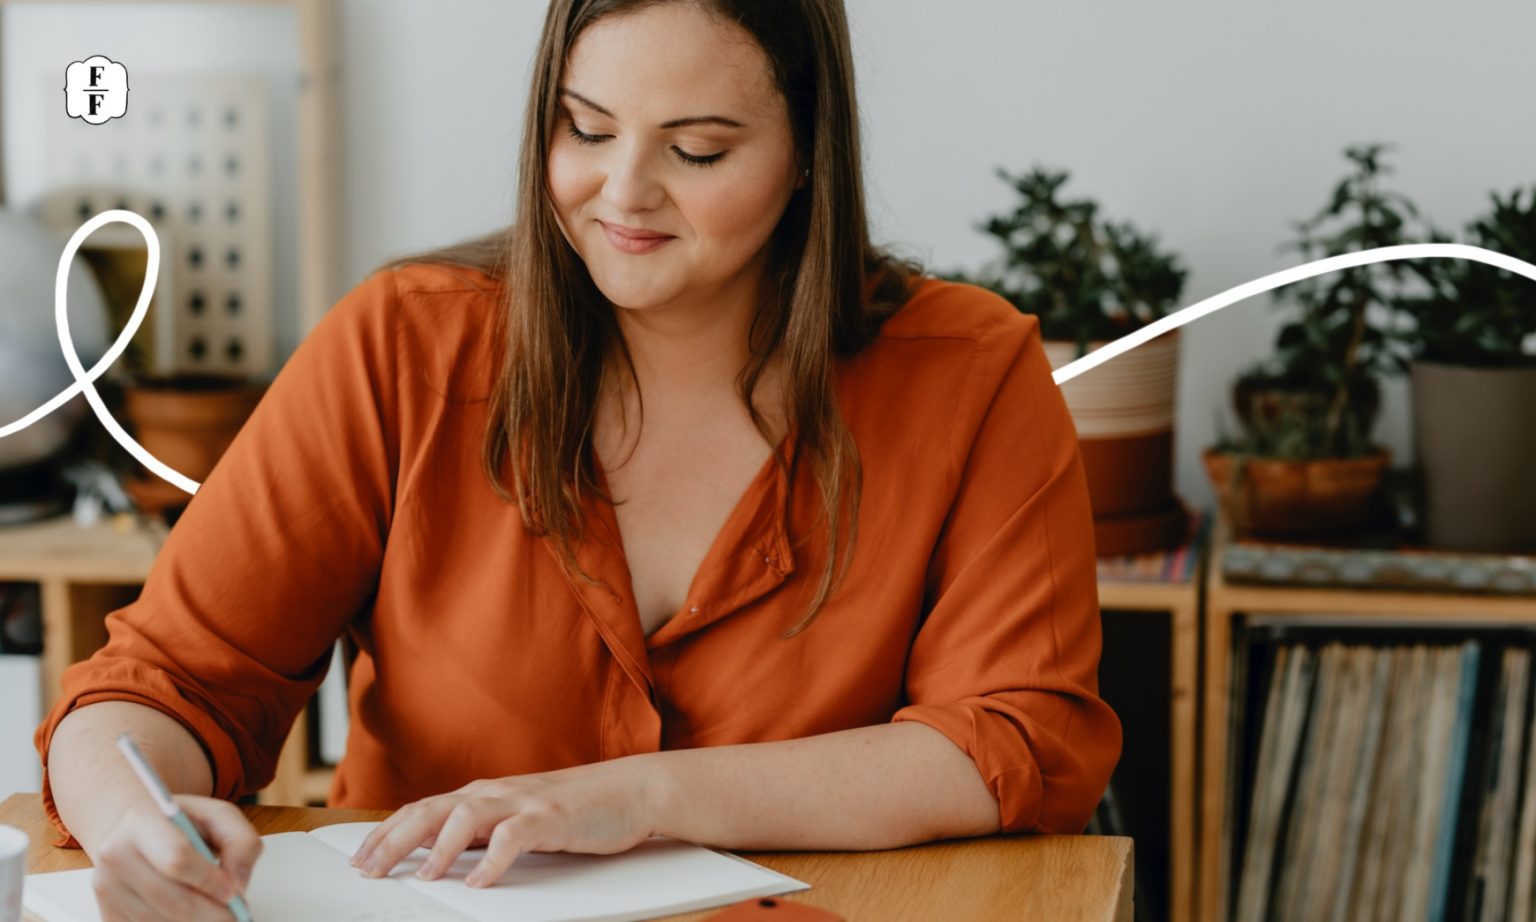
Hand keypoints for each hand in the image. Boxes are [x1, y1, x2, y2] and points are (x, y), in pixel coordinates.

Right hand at [90, 795, 261, 921]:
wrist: (135, 833)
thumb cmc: (181, 824)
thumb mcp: (218, 816)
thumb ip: (241, 841)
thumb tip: (239, 884)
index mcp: (141, 821)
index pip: (176, 858)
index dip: (209, 881)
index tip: (233, 893)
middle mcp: (115, 855)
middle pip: (170, 899)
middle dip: (210, 914)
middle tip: (235, 916)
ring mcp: (106, 888)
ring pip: (159, 921)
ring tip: (215, 914)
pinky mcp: (107, 913)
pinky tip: (192, 918)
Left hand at [348, 757, 660, 887]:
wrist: (632, 789)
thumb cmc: (577, 808)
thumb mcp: (519, 818)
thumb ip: (485, 830)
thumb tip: (444, 854)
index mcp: (484, 794)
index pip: (423, 809)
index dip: (387, 833)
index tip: (361, 858)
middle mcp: (496, 793)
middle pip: (431, 810)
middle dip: (394, 840)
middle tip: (367, 869)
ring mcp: (523, 802)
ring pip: (466, 816)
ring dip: (439, 848)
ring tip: (423, 876)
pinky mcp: (551, 817)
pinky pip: (515, 836)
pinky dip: (494, 860)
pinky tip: (480, 882)